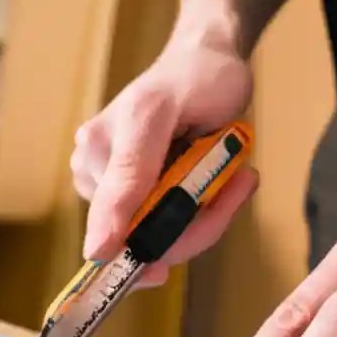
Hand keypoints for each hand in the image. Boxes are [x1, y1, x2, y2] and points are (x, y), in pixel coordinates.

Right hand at [71, 36, 259, 286]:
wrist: (209, 63)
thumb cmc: (194, 78)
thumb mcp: (160, 114)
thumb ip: (131, 173)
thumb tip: (97, 249)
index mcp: (97, 151)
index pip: (116, 224)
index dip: (143, 251)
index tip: (160, 274)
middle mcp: (95, 171)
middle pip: (144, 236)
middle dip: (197, 223)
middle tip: (241, 182)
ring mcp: (117, 187)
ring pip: (165, 239)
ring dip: (207, 219)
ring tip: (236, 176)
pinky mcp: (138, 199)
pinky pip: (175, 230)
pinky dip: (204, 216)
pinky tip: (222, 184)